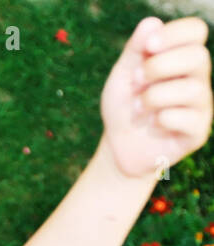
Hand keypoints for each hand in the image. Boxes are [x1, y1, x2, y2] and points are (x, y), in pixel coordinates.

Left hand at [99, 16, 211, 179]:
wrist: (119, 148)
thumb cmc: (124, 107)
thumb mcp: (122, 76)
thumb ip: (135, 50)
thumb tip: (151, 22)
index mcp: (182, 59)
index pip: (196, 31)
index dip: (175, 33)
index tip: (148, 46)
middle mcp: (197, 78)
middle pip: (198, 57)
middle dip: (160, 67)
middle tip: (136, 80)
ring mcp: (201, 105)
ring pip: (192, 89)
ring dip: (154, 97)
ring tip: (137, 108)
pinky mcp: (198, 131)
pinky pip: (187, 118)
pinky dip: (160, 120)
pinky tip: (152, 125)